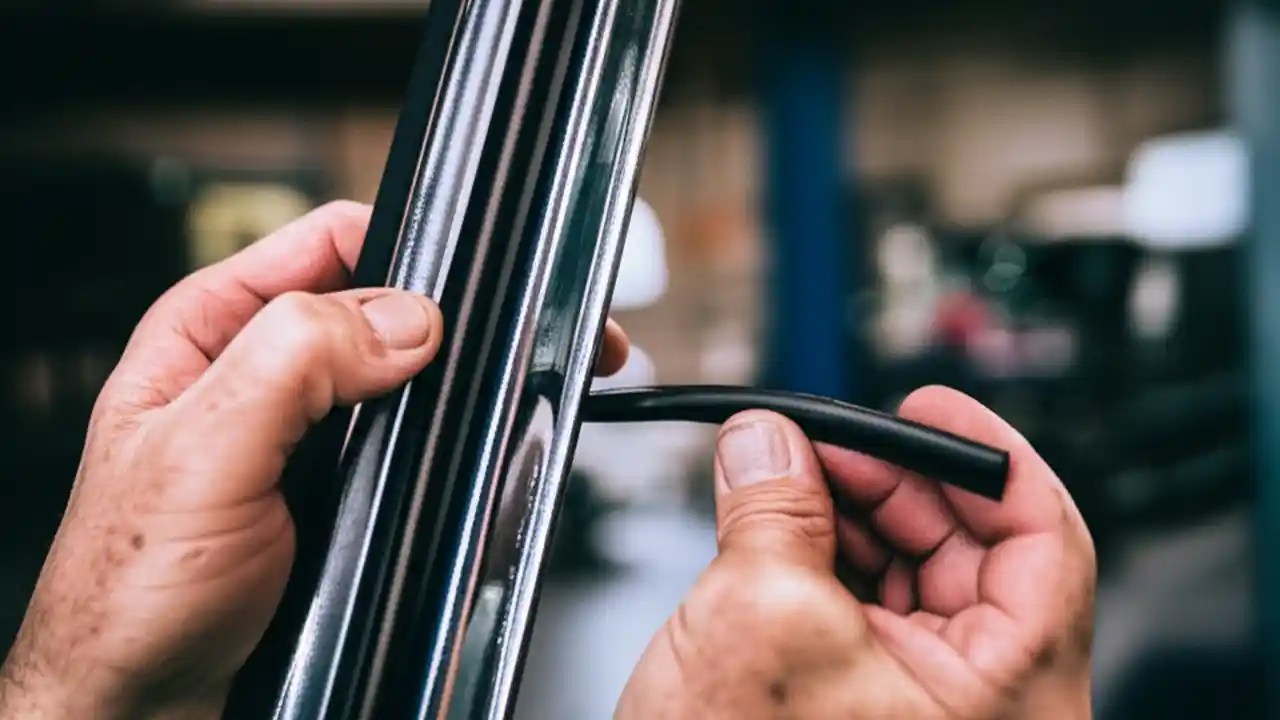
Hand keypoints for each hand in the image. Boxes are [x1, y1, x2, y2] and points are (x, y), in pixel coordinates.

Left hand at [0, 202, 628, 719]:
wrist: (153, 706)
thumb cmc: (129, 594)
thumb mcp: (199, 457)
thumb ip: (291, 366)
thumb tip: (403, 319)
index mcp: (215, 332)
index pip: (327, 244)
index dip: (400, 246)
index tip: (458, 279)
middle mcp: (271, 375)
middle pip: (385, 310)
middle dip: (444, 326)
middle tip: (491, 354)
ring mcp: (316, 437)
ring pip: (414, 381)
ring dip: (454, 394)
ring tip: (484, 410)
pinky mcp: (351, 493)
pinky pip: (422, 449)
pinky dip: (454, 451)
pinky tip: (463, 463)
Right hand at [619, 387, 1095, 718]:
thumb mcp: (756, 620)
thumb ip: (770, 508)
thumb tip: (766, 441)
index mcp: (1008, 699)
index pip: (1043, 541)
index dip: (985, 457)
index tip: (927, 410)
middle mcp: (983, 708)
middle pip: (970, 550)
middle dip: (891, 481)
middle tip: (824, 438)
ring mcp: (927, 711)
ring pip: (914, 575)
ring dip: (851, 514)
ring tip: (788, 475)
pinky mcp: (873, 707)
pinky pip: (871, 608)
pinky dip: (827, 556)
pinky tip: (784, 522)